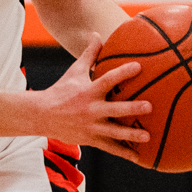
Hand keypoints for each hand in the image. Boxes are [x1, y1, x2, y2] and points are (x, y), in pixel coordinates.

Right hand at [37, 36, 150, 162]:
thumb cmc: (62, 90)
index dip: (123, 73)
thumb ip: (89, 54)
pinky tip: (139, 157)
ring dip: (131, 135)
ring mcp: (91, 126)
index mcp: (89, 91)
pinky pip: (110, 148)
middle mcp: (91, 110)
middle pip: (115, 109)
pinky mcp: (91, 139)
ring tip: (147, 136)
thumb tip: (97, 34)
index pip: (108, 80)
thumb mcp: (74, 71)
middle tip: (149, 106)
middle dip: (132, 108)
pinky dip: (124, 153)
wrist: (42, 115)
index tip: (139, 67)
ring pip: (114, 132)